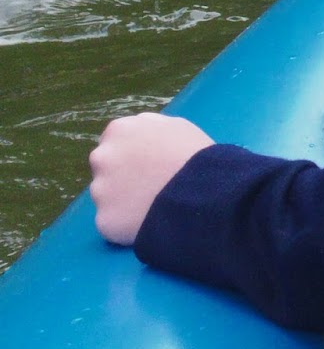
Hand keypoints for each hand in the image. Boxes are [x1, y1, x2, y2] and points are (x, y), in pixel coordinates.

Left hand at [89, 113, 212, 244]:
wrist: (198, 192)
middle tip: (148, 183)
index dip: (133, 152)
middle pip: (106, 166)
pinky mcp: (103, 219)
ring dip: (123, 198)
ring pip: (107, 195)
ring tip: (152, 203)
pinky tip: (148, 220)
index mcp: (118, 130)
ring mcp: (99, 190)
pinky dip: (126, 222)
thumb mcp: (176, 126)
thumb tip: (140, 137)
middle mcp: (102, 157)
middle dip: (122, 173)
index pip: (115, 140)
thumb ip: (150, 128)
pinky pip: (113, 221)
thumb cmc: (193, 154)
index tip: (149, 161)